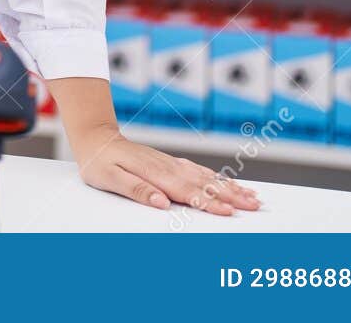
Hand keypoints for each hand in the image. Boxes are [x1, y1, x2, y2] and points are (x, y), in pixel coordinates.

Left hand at [72, 124, 260, 214]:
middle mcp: (167, 167)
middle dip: (231, 195)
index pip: (187, 192)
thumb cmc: (99, 161)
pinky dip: (217, 178)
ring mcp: (171, 163)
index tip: (229, 212)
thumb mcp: (109, 177)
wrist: (96, 137)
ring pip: (206, 176)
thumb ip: (136, 189)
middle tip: (255, 205)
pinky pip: (199, 171)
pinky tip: (229, 184)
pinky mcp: (170, 163)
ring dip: (230, 187)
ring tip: (253, 196)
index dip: (209, 203)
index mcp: (155, 173)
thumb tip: (160, 202)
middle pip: (204, 184)